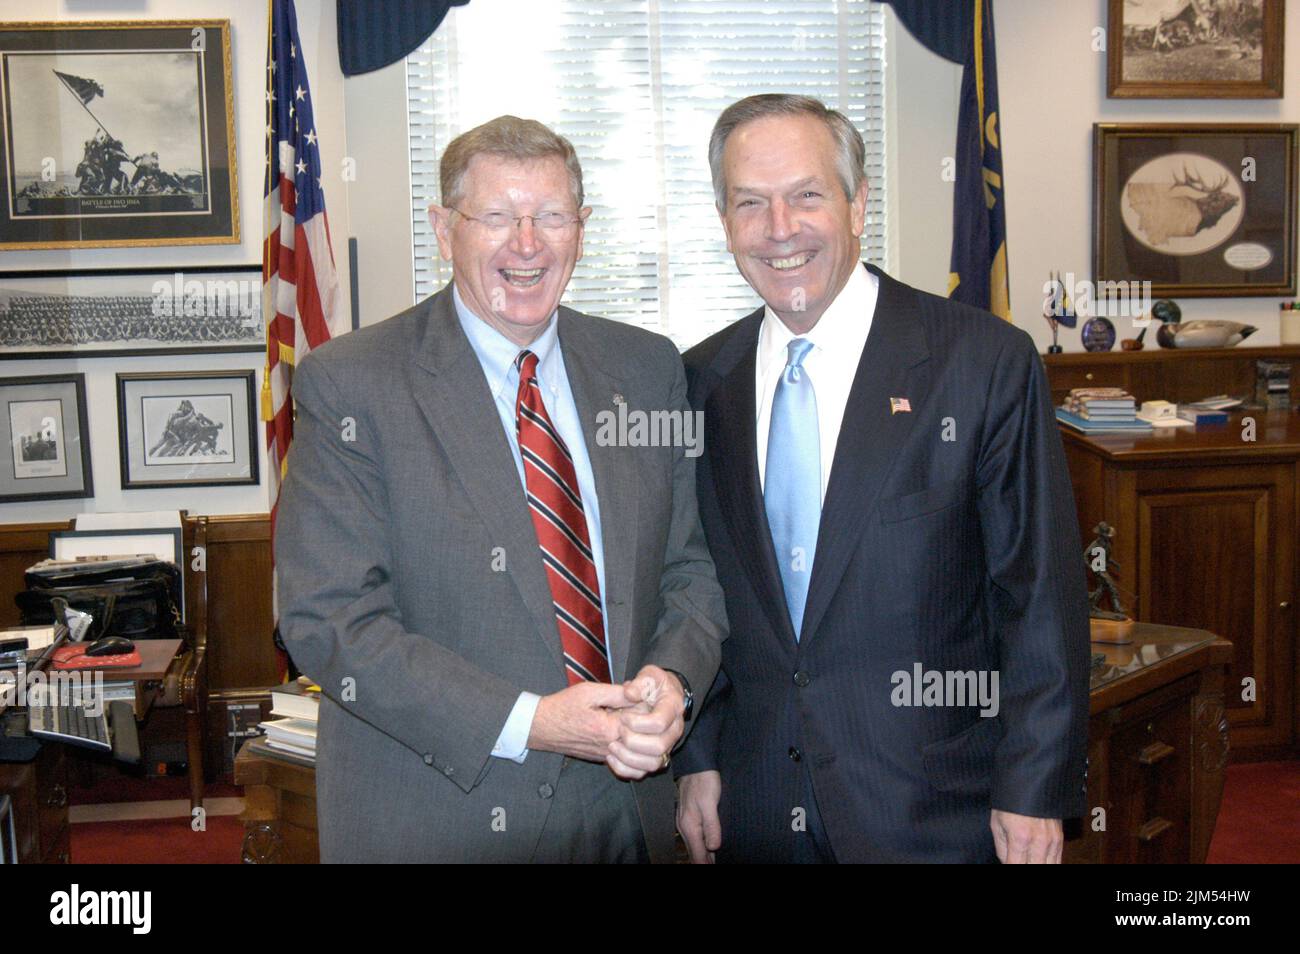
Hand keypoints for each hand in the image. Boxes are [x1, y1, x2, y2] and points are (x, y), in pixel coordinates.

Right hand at [527, 682, 635, 761]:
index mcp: (610, 729)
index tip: (636, 694)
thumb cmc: (564, 707)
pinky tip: (621, 728)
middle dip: (644, 718)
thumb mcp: (590, 692)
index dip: (643, 702)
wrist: (541, 727)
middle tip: (634, 704)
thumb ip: (617, 693)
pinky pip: (628, 757)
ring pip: (639, 750)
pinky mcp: (603, 760)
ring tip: (629, 717)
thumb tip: (639, 692)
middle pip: (645, 736)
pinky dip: (630, 744)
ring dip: (639, 733)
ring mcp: (608, 756)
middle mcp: (612, 747)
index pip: (644, 718)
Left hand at [607, 665, 685, 779]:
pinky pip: (643, 772)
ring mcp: (667, 745)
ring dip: (629, 758)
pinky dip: (625, 769)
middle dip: (633, 741)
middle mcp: (674, 730)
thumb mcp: (649, 675)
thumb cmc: (654, 684)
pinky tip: (611, 757)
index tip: (623, 716)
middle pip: (659, 747)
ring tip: (612, 745)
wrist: (663, 694)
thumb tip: (629, 693)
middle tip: (618, 729)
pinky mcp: (656, 756)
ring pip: (654, 764)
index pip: (659, 723)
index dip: (638, 722)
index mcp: (673, 708)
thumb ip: (640, 683)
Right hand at [677, 770, 721, 863]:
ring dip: (703, 856)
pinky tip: (708, 848)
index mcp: (689, 825)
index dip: (705, 864)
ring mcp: (684, 821)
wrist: (696, 764)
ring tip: (712, 863)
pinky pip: (694, 837)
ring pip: (693, 845)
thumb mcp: (710, 803)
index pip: (697, 854)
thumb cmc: (704, 781)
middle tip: (715, 866)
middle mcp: (684, 826)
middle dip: (703, 862)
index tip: (713, 868)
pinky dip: (701, 846)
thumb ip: (712, 826)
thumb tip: (713, 847)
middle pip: (694, 852)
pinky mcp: (688, 816)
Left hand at [990, 809, 1062, 862]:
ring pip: (1049, 866)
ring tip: (1028, 858)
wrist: (1028, 781)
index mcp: (1020, 838)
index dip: (1010, 867)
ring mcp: (1052, 841)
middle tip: (1018, 859)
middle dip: (1024, 864)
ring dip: (1037, 863)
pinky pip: (1057, 859)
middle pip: (1034, 868)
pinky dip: (1048, 863)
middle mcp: (1039, 842)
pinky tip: (1039, 860)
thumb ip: (1002, 849)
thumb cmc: (1008, 802)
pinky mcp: (1060, 838)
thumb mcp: (996, 824)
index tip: (1008, 862)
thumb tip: (1007, 863)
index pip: (1015, 866)